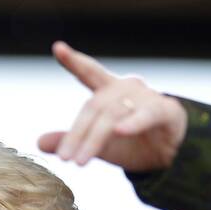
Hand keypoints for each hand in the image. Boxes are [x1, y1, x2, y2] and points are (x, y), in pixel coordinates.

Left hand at [38, 40, 187, 171]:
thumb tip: (38, 143)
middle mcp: (126, 88)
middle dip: (77, 134)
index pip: (89, 73)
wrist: (172, 158)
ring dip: (95, 139)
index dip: (74, 61)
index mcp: (109, 92)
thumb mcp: (98, 146)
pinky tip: (120, 131)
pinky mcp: (166, 110)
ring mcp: (146, 97)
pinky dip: (133, 123)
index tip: (58, 48)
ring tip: (80, 161)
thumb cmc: (133, 144)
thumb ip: (71, 141)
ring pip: (113, 115)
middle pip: (94, 107)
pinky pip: (147, 114)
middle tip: (65, 159)